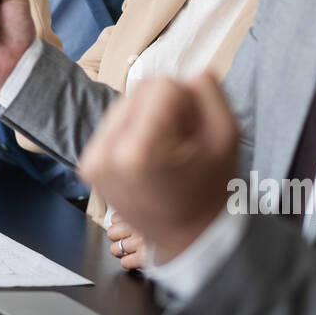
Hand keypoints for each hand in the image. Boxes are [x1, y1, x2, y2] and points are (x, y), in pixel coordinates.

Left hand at [79, 73, 237, 263]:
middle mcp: (105, 154)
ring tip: (167, 152)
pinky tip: (150, 158)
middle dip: (166, 109)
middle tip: (182, 144)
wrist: (189, 239)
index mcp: (139, 151)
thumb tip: (184, 75)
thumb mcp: (228, 136)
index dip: (188, 104)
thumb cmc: (211, 190)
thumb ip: (208, 92)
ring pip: (126, 103)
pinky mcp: (87, 164)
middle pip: (140, 90)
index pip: (163, 85)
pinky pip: (114, 123)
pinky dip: (134, 132)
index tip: (193, 136)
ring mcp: (92, 160)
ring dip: (149, 118)